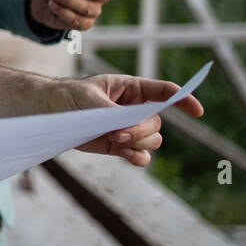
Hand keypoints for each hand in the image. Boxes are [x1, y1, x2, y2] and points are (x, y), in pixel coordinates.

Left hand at [51, 74, 203, 165]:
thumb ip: (112, 111)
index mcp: (131, 88)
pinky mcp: (118, 145)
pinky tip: (127, 156)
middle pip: (156, 123)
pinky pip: (140, 155)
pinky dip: (138, 157)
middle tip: (118, 133)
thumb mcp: (89, 97)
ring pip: (152, 140)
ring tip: (115, 140)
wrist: (48, 111)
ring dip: (138, 143)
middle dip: (142, 130)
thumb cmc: (68, 95)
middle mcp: (134, 109)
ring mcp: (127, 128)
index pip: (164, 92)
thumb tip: (130, 126)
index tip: (197, 110)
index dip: (183, 99)